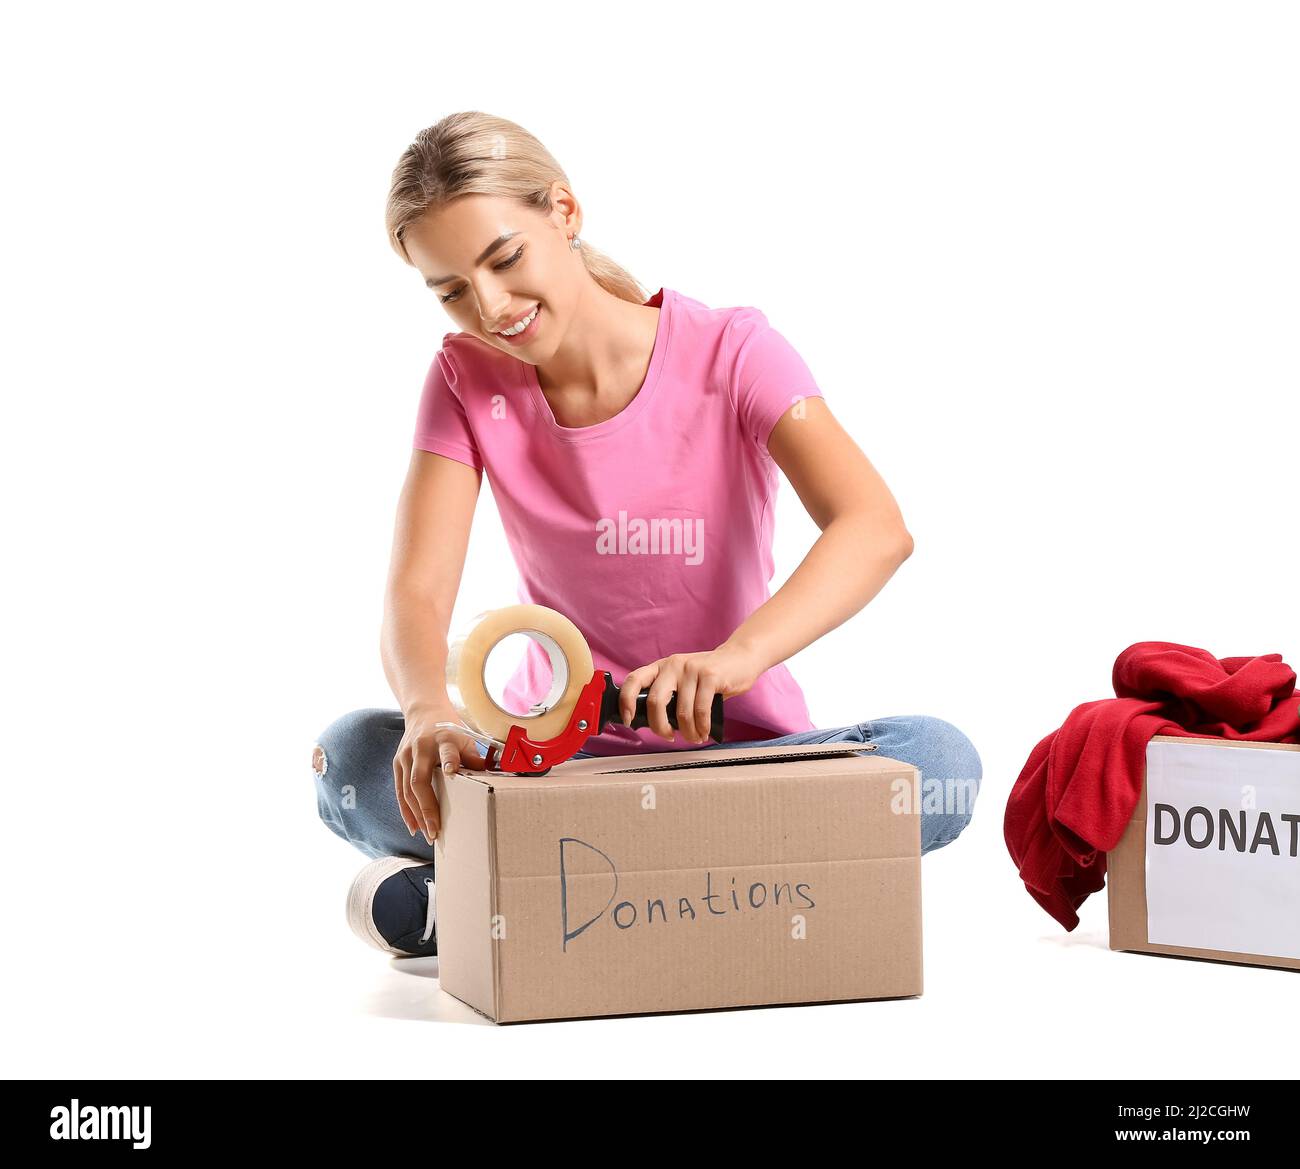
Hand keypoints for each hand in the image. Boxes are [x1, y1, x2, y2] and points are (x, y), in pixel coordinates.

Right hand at [393, 708, 486, 842]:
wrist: (423, 711)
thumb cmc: (449, 730)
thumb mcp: (466, 738)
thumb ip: (475, 758)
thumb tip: (495, 778)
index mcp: (443, 739)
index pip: (447, 751)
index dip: (450, 761)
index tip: (452, 772)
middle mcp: (421, 748)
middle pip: (419, 781)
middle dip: (427, 808)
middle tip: (435, 830)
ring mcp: (405, 756)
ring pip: (407, 790)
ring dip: (417, 815)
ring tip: (428, 835)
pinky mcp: (397, 763)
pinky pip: (399, 791)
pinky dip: (406, 811)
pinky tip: (413, 827)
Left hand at [618, 644, 763, 744]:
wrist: (740, 658)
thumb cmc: (709, 676)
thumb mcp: (683, 680)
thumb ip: (669, 695)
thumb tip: (655, 723)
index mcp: (661, 666)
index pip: (634, 680)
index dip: (626, 701)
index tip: (629, 720)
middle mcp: (673, 665)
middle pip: (656, 701)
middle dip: (660, 727)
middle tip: (669, 737)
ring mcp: (691, 669)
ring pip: (681, 712)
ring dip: (688, 732)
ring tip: (695, 737)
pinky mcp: (710, 676)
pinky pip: (701, 710)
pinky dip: (702, 727)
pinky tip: (704, 731)